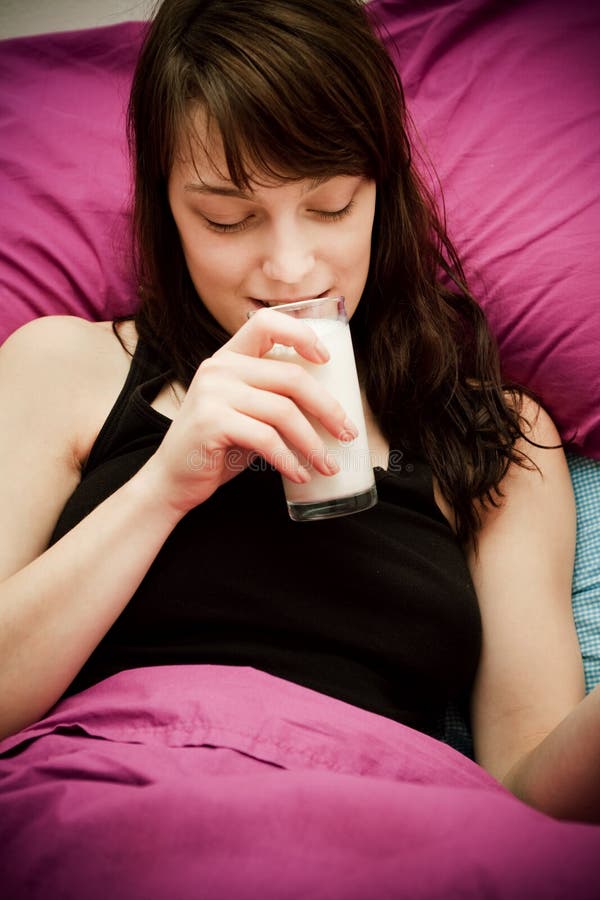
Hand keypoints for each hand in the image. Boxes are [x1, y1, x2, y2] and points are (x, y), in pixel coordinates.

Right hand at [143, 308, 357, 514]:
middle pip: (291, 377)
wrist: (172, 480)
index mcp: (228, 358)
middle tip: (347, 434)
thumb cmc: (217, 447)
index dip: (301, 335)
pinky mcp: (211, 422)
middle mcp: (219, 368)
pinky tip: (300, 474)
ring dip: (313, 443)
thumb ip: (273, 398)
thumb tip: (329, 407)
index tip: (326, 361)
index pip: (266, 324)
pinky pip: (266, 439)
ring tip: (328, 465)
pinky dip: (290, 460)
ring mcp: (213, 394)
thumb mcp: (245, 412)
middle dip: (328, 408)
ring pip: (283, 411)